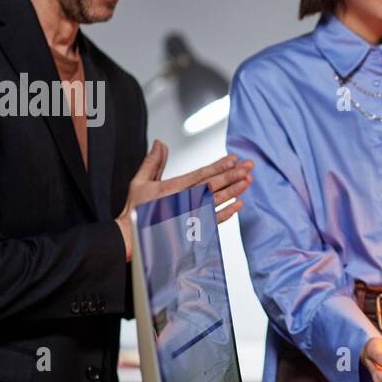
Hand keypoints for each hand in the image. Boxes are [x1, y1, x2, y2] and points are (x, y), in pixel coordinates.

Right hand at [116, 140, 254, 261]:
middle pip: (213, 185)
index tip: (233, 160)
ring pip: (216, 201)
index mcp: (173, 189)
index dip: (218, 167)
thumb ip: (153, 162)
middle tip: (249, 166)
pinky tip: (238, 204)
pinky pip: (214, 220)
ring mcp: (190, 215)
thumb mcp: (140, 182)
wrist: (133, 237)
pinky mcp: (192, 228)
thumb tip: (159, 143)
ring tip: (247, 181)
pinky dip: (227, 212)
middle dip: (232, 175)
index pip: (201, 174)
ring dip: (234, 191)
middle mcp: (184, 201)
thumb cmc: (136, 211)